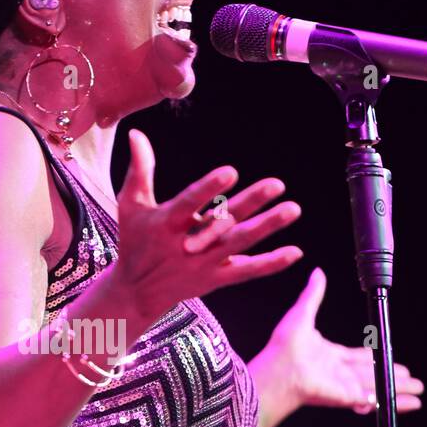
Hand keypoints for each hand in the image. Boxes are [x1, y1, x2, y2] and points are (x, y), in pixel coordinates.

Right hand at [112, 128, 302, 326]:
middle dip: (250, 204)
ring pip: (239, 244)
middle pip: (223, 222)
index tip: (230, 172)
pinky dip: (270, 263)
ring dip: (267, 227)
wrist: (136, 293)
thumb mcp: (131, 205)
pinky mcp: (215, 279)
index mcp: (166, 224)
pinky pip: (246, 271)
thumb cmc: (134, 241)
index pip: (189, 204)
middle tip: (277, 184)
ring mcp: (203, 264)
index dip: (208, 189)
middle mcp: (187, 245)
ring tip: (293, 209)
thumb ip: (140, 170)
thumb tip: (137, 133)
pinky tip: (295, 252)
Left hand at [267, 267, 424, 414]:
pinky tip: (411, 402)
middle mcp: (337, 372)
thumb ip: (313, 295)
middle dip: (390, 373)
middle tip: (408, 375)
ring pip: (378, 385)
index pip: (355, 356)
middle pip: (371, 372)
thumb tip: (318, 273)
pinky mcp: (349, 397)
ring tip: (417, 388)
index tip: (383, 352)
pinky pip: (377, 399)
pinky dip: (395, 401)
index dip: (371, 355)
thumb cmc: (284, 347)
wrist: (279, 372)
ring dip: (399, 387)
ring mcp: (344, 386)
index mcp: (327, 355)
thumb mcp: (301, 314)